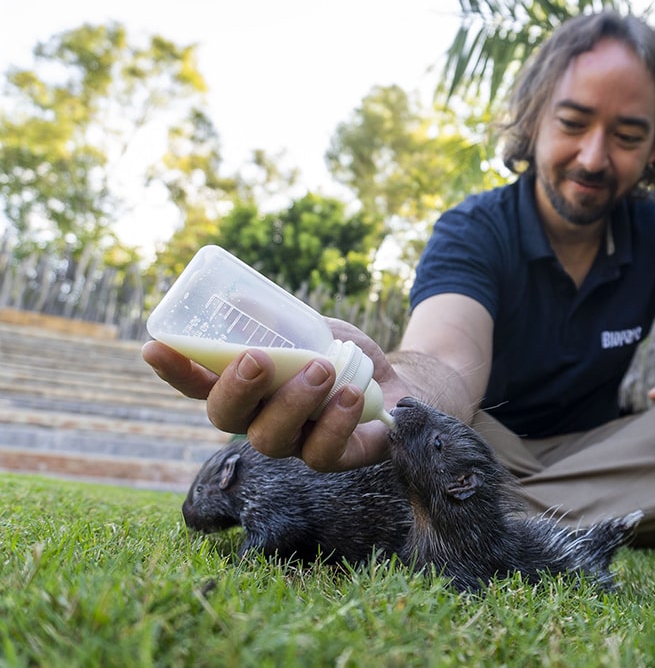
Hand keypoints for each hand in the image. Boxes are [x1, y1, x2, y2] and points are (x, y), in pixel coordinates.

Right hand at [141, 318, 405, 471]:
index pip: (198, 386)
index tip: (155, 346)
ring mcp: (295, 445)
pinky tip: (351, 394)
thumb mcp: (310, 329)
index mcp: (246, 390)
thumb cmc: (340, 356)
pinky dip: (335, 422)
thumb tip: (237, 299)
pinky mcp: (335, 459)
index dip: (174, 371)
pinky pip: (323, 453)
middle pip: (227, 418)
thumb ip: (276, 319)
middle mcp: (261, 422)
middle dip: (236, 388)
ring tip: (323, 367)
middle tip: (258, 357)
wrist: (395, 383)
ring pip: (273, 438)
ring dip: (293, 400)